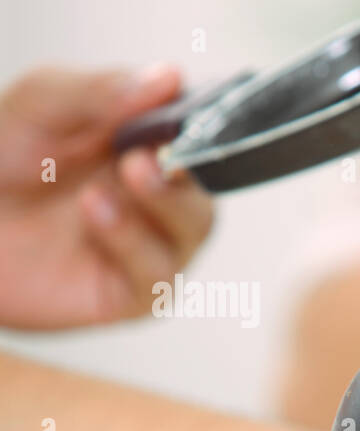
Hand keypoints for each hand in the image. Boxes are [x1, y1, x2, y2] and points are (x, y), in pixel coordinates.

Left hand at [0, 66, 213, 328]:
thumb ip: (102, 92)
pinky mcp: (132, 292)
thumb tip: (168, 76)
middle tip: (145, 157)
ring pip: (195, 227)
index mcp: (148, 145)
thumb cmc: (2, 163)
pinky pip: (158, 274)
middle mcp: (158, 195)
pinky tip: (97, 214)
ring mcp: (151, 244)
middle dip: (186, 170)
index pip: (200, 132)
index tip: (183, 114)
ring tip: (114, 183)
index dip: (203, 124)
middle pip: (206, 183)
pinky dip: (133, 242)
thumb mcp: (41, 106)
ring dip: (164, 203)